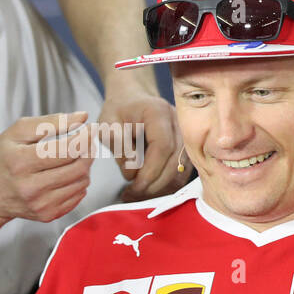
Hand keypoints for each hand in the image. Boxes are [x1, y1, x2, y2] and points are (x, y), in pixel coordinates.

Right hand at [0, 112, 95, 227]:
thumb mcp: (16, 132)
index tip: (90, 127)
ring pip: (82, 181)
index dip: (85, 136)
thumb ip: (50, 122)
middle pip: (78, 166)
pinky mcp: (47, 215)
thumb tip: (82, 117)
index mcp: (21, 161)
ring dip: (84, 165)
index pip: (67, 148)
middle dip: (88, 149)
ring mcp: (40, 204)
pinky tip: (66, 172)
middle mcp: (30, 187)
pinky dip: (79, 181)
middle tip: (86, 139)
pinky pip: (78, 195)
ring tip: (74, 155)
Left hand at [98, 83, 185, 201]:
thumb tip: (132, 173)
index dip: (151, 170)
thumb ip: (118, 146)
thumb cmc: (117, 111)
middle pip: (175, 160)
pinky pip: (181, 170)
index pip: (162, 146)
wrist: (131, 99)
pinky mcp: (185, 146)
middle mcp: (177, 121)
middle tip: (134, 195)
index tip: (135, 186)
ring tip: (138, 194)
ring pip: (181, 168)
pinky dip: (167, 183)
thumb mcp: (108, 125)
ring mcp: (185, 134)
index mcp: (157, 112)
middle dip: (155, 183)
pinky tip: (148, 189)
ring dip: (162, 186)